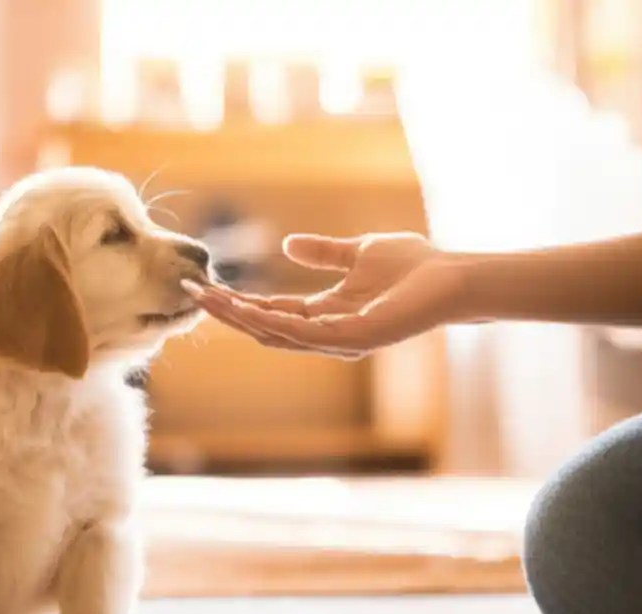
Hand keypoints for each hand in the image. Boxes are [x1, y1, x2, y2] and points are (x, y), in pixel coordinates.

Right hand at [185, 232, 464, 358]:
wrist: (451, 277)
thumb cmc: (414, 266)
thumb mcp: (357, 252)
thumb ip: (324, 252)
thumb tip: (288, 244)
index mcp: (327, 313)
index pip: (272, 312)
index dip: (237, 301)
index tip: (204, 284)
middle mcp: (327, 333)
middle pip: (265, 327)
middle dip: (226, 312)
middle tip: (190, 293)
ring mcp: (340, 340)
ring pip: (277, 333)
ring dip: (239, 317)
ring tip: (207, 299)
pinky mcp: (353, 339)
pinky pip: (303, 333)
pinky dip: (272, 322)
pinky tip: (247, 308)